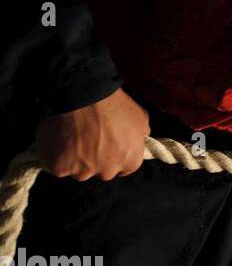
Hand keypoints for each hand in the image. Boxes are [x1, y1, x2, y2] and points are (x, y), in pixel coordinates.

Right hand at [35, 88, 149, 180]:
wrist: (83, 94)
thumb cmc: (113, 104)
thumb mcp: (139, 117)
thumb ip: (141, 134)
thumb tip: (140, 139)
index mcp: (130, 162)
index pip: (124, 169)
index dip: (115, 156)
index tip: (106, 146)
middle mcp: (108, 172)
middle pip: (100, 171)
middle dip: (95, 159)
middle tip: (88, 138)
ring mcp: (82, 171)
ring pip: (77, 170)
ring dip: (74, 159)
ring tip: (72, 136)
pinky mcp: (59, 168)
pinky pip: (56, 166)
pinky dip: (55, 156)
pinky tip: (58, 139)